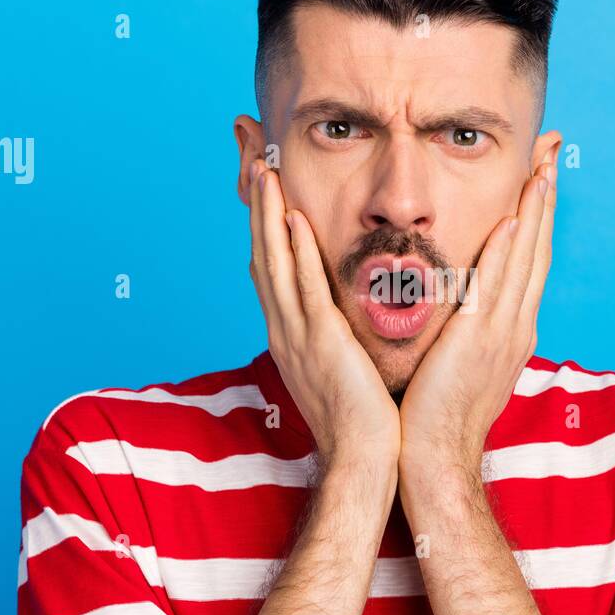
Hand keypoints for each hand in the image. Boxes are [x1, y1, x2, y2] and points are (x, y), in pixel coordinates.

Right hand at [247, 159, 400, 468]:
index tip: (263, 179)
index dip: (264, 221)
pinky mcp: (321, 343)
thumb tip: (342, 304)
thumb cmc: (362, 415)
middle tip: (250, 154)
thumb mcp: (341, 361)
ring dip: (268, 215)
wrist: (365, 459)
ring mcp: (297, 335)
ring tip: (264, 169)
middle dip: (256, 204)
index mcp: (291, 331)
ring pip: (275, 263)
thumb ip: (335, 328)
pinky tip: (295, 219)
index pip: (271, 264)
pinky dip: (296, 252)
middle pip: (262, 253)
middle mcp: (284, 328)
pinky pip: (304, 289)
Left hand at [398, 161, 556, 477]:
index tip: (541, 174)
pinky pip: (494, 289)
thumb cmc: (438, 414)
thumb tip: (463, 299)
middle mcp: (515, 324)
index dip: (537, 214)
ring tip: (541, 168)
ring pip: (524, 260)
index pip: (529, 257)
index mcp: (511, 326)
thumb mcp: (461, 359)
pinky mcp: (477, 342)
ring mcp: (500, 332)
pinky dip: (506, 254)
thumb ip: (467, 325)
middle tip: (553, 150)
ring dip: (533, 212)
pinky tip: (510, 222)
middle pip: (537, 248)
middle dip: (545, 197)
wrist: (435, 457)